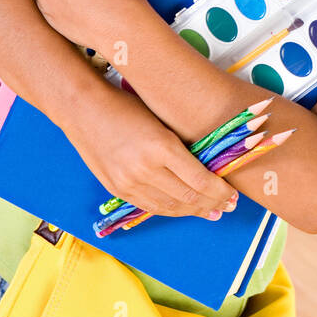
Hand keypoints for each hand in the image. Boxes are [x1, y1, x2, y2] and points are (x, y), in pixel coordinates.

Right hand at [63, 79, 239, 221]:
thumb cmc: (126, 105)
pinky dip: (170, 210)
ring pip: (170, 208)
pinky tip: (183, 208)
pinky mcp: (117, 189)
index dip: (221, 192)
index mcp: (161, 146)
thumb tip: (209, 168)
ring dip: (193, 212)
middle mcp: (145, 169)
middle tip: (228, 206)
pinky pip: (150, 207)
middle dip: (213, 205)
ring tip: (210, 211)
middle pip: (188, 198)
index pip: (200, 181)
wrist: (83, 109)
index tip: (233, 194)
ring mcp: (129, 182)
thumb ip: (182, 146)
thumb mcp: (162, 121)